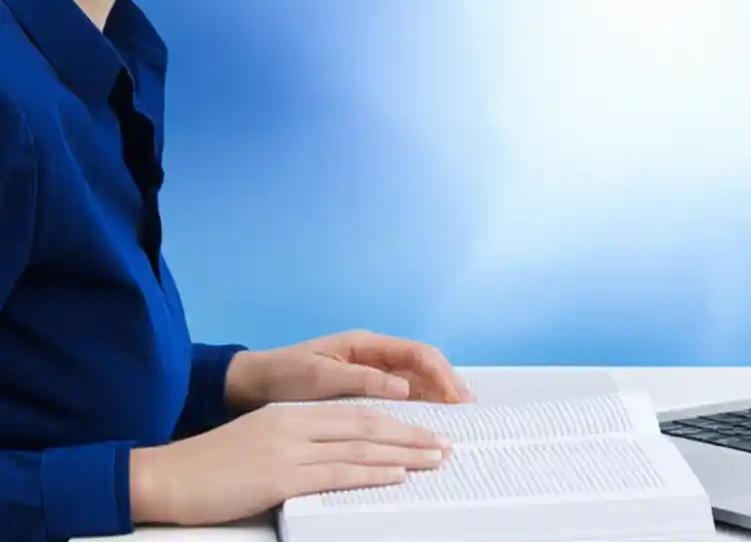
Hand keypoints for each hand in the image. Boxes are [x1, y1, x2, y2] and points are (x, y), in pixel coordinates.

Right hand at [130, 403, 449, 525]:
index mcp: (292, 414)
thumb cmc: (211, 467)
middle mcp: (295, 424)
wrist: (165, 477)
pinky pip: (337, 472)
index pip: (357, 412)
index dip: (396, 420)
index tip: (424, 427)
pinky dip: (371, 472)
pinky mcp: (280, 476)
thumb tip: (339, 457)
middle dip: (411, 433)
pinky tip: (396, 472)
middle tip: (445, 442)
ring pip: (360, 447)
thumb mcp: (261, 441)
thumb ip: (301, 444)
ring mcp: (288, 449)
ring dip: (404, 453)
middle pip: (368, 425)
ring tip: (435, 458)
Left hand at [225, 330, 470, 413]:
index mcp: (366, 344)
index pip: (417, 353)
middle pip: (424, 363)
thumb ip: (362, 380)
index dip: (441, 373)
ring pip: (416, 377)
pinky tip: (430, 416)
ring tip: (458, 413)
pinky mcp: (365, 387)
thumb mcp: (319, 377)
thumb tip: (406, 388)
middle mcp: (374, 354)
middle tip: (468, 407)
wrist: (253, 384)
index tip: (456, 396)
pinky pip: (401, 392)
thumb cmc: (283, 376)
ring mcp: (371, 370)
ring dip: (438, 393)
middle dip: (448, 382)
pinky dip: (420, 402)